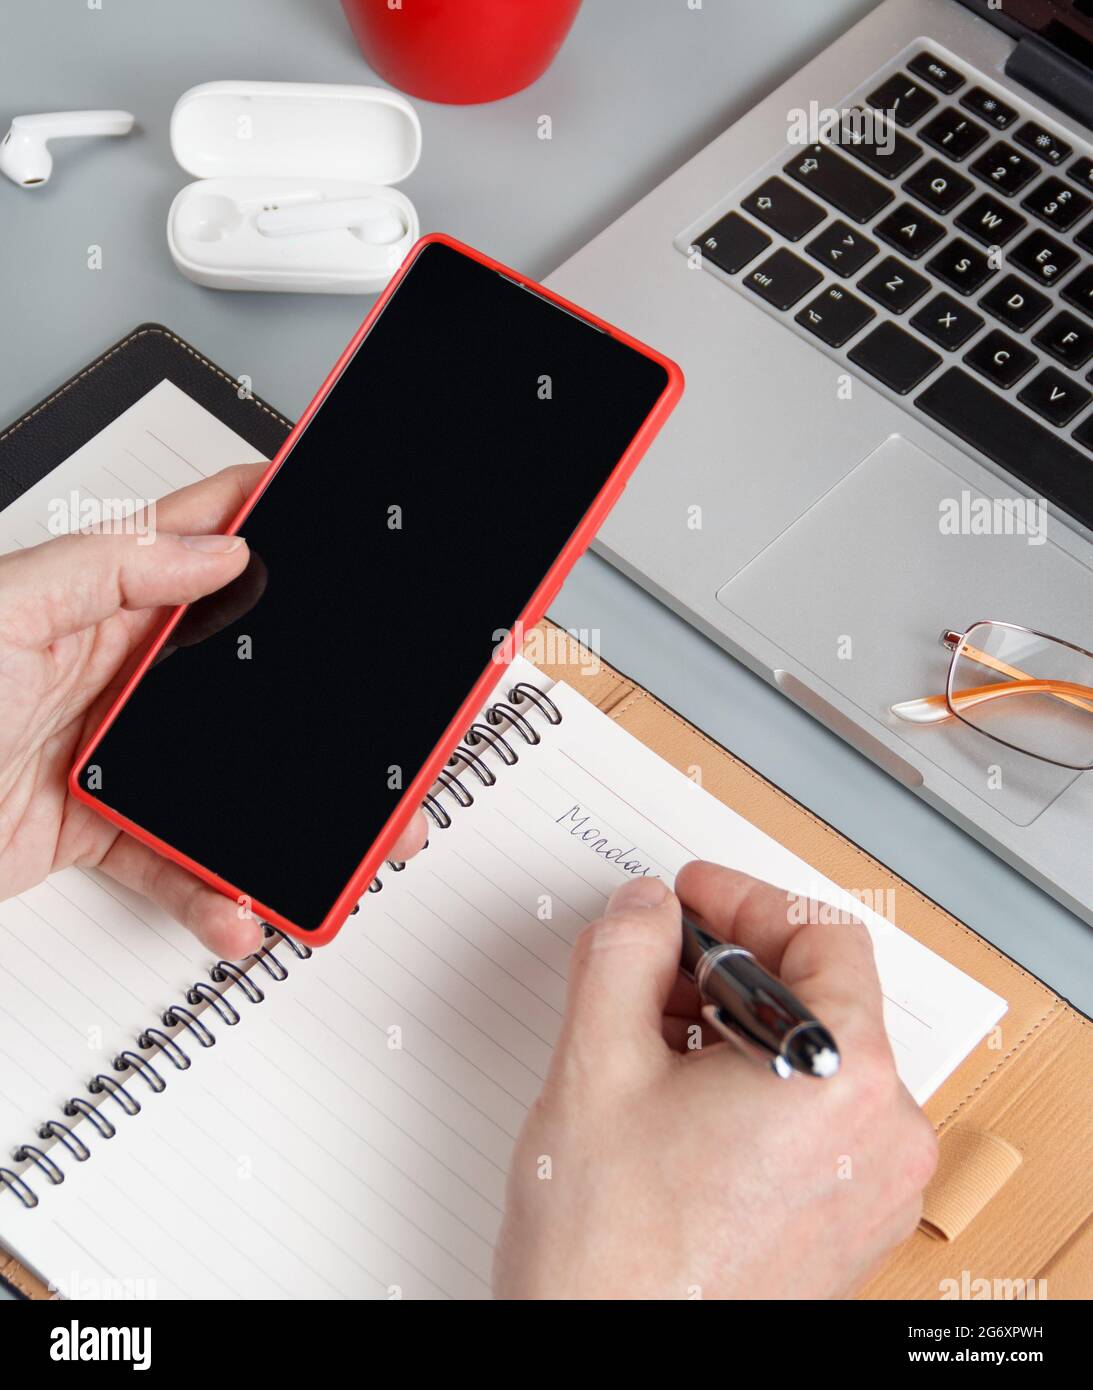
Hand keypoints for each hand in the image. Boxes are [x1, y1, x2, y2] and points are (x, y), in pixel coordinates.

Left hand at [0, 463, 425, 957]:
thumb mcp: (1, 615)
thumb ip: (109, 571)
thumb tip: (217, 549)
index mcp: (100, 598)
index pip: (208, 541)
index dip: (277, 520)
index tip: (345, 516)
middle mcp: (119, 670)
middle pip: (249, 669)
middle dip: (324, 688)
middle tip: (387, 708)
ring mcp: (120, 752)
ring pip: (235, 773)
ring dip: (296, 808)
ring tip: (351, 835)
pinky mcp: (106, 829)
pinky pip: (181, 862)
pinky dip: (215, 893)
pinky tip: (238, 905)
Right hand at [494, 862, 938, 1299]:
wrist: (602, 1369)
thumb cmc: (612, 1256)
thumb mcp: (596, 1063)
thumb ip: (622, 954)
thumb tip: (645, 911)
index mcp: (842, 1081)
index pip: (823, 935)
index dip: (745, 900)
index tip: (690, 897)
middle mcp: (880, 1136)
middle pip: (820, 995)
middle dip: (728, 967)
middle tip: (653, 965)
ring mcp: (868, 1188)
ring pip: (812, 1057)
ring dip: (731, 1026)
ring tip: (651, 1041)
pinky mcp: (843, 1224)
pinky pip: (812, 1116)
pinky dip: (750, 1084)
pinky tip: (677, 1100)